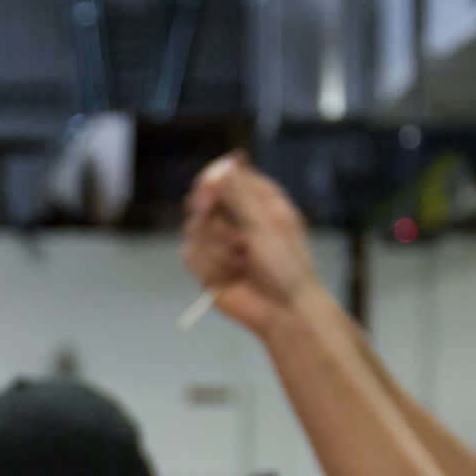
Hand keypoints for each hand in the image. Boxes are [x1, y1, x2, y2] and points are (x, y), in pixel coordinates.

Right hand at [182, 151, 318, 333]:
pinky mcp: (206, 265)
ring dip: (218, 250)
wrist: (283, 310)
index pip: (222, 175)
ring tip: (243, 262)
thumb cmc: (286, 266)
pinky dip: (210, 267)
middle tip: (234, 237)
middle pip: (201, 200)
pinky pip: (189, 255)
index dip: (210, 182)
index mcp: (257, 199)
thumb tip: (223, 166)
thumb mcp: (267, 225)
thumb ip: (241, 196)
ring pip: (192, 229)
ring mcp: (219, 241)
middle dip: (212, 220)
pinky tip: (231, 277)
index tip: (207, 195)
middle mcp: (235, 216)